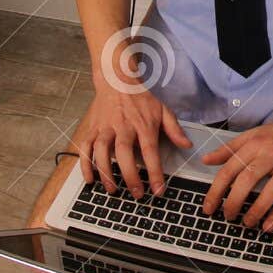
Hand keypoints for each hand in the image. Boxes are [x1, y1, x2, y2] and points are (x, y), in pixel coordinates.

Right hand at [74, 86, 190, 198]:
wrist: (117, 78)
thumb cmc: (140, 98)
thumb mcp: (162, 109)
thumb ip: (174, 129)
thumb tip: (187, 145)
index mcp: (143, 124)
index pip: (150, 151)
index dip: (154, 172)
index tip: (158, 190)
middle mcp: (123, 126)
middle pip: (124, 153)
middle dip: (130, 175)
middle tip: (136, 194)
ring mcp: (105, 127)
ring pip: (101, 150)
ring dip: (105, 172)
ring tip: (113, 190)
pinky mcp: (92, 128)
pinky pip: (85, 147)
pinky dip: (85, 164)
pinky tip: (90, 179)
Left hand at [201, 111, 272, 231]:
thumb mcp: (254, 134)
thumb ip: (230, 148)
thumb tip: (206, 160)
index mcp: (256, 143)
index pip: (230, 168)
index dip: (216, 190)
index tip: (208, 206)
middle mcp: (271, 153)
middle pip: (247, 180)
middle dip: (234, 202)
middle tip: (227, 216)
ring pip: (270, 190)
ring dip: (256, 210)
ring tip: (247, 223)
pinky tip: (268, 225)